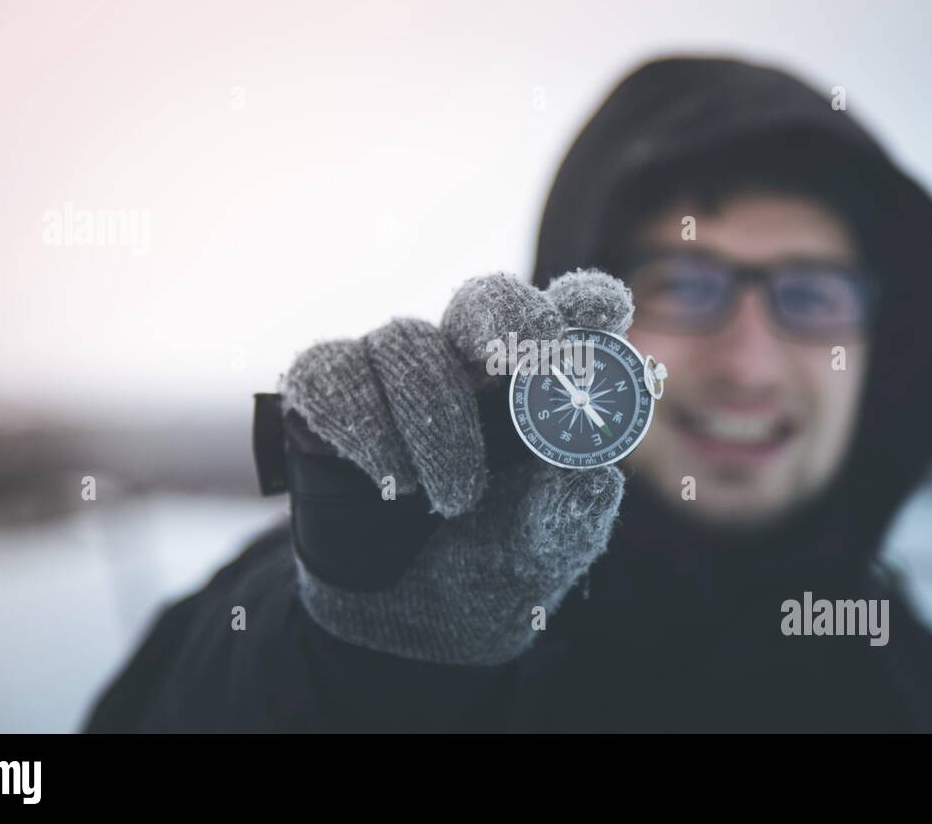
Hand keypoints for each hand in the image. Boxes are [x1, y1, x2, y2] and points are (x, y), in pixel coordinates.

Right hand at [279, 268, 634, 664]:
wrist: (404, 629)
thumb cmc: (488, 572)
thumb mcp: (540, 558)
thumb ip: (569, 517)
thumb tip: (594, 475)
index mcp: (539, 394)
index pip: (569, 325)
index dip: (585, 303)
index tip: (603, 309)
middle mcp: (469, 368)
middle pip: (485, 301)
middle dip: (508, 316)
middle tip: (526, 354)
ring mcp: (394, 374)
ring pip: (406, 342)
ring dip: (434, 420)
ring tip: (454, 500)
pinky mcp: (328, 394)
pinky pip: (334, 373)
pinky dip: (364, 425)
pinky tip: (390, 480)